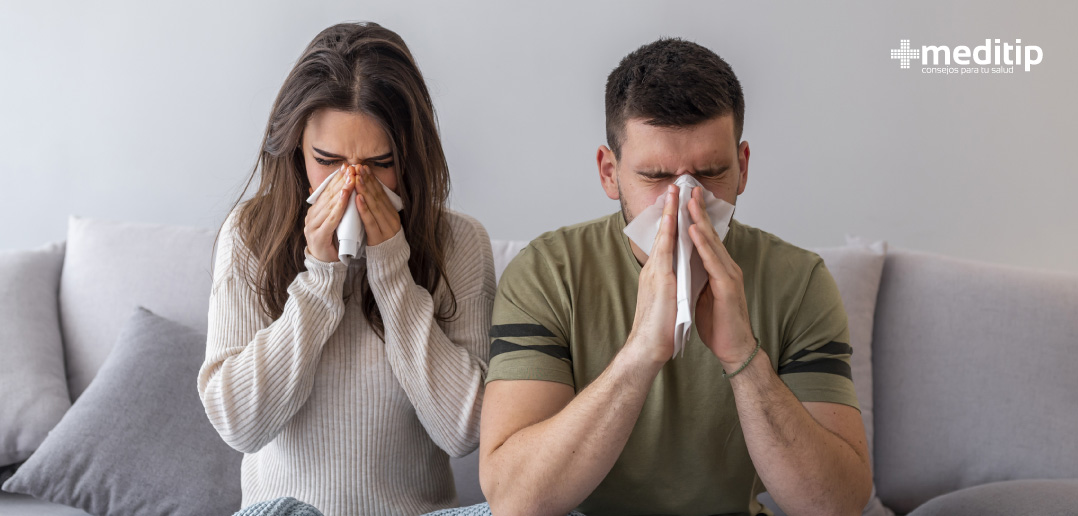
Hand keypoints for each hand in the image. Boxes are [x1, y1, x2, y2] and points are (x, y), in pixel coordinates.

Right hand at [303, 165, 355, 262]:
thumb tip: (336, 189)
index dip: (336, 179)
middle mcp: (311, 216)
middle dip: (340, 181)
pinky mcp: (319, 235)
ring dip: (341, 190)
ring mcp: (313, 226)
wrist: (324, 265)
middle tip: (351, 168)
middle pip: (328, 195)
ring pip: (329, 204)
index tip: (347, 167)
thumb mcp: (332, 222)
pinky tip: (345, 197)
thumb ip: (333, 207)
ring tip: (350, 178)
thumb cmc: (331, 243)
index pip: (326, 192)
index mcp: (314, 212)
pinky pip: (331, 218)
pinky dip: (338, 206)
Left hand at [355, 165, 401, 245]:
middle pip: (378, 196)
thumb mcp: (382, 223)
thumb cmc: (381, 242)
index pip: (382, 193)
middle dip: (367, 181)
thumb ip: (377, 210)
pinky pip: (370, 221)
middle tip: (358, 167)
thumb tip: (367, 192)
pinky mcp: (378, 237)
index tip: (363, 167)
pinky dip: (364, 208)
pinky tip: (358, 198)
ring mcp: (386, 228)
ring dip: (365, 190)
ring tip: (356, 178)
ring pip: (375, 206)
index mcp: (392, 213)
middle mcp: (391, 218)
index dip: (372, 179)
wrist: (389, 262)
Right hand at [624, 185, 678, 368]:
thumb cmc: (656, 331)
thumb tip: (676, 279)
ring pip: (664, 236)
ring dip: (670, 213)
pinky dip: (670, 232)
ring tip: (675, 193)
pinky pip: (666, 250)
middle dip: (669, 210)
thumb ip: (669, 286)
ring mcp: (655, 273)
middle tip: (675, 187)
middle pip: (663, 234)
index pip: (666, 244)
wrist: (646, 348)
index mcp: (657, 276)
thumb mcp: (665, 302)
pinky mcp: (660, 280)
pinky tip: (675, 218)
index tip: (676, 205)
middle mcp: (653, 270)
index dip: (671, 223)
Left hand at [687, 186, 757, 369]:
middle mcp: (726, 267)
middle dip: (699, 211)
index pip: (705, 239)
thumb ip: (696, 276)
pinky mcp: (728, 287)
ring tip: (691, 201)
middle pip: (710, 234)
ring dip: (700, 220)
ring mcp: (729, 276)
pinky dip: (703, 245)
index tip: (685, 199)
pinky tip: (694, 231)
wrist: (733, 349)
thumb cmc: (717, 324)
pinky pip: (713, 261)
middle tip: (689, 188)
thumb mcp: (701, 294)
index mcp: (718, 269)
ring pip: (712, 243)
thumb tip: (683, 262)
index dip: (695, 218)